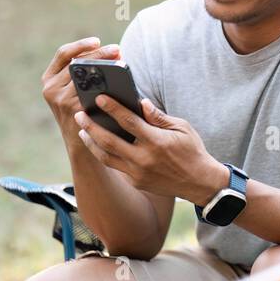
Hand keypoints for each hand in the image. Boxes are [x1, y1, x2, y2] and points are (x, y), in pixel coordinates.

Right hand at [41, 37, 118, 135]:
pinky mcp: (73, 110)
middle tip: (118, 49)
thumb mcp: (75, 89)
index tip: (98, 40)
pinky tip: (119, 80)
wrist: (80, 142)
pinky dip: (106, 84)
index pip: (63, 53)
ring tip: (122, 62)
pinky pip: (91, 92)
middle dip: (99, 54)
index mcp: (49, 78)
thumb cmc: (83, 110)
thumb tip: (116, 55)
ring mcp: (60, 99)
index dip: (81, 45)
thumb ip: (85, 72)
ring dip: (105, 67)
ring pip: (85, 76)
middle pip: (77, 62)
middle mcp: (50, 88)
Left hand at [74, 95, 227, 203]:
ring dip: (92, 142)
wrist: (200, 183)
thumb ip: (159, 117)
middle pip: (109, 140)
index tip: (100, 98)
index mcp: (157, 142)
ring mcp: (138, 173)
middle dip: (91, 126)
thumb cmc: (192, 150)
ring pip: (106, 156)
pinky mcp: (136, 182)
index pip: (129, 121)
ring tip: (82, 130)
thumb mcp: (182, 128)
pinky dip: (105, 154)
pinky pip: (116, 166)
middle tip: (79, 114)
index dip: (113, 108)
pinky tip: (99, 144)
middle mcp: (144, 158)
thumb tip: (141, 102)